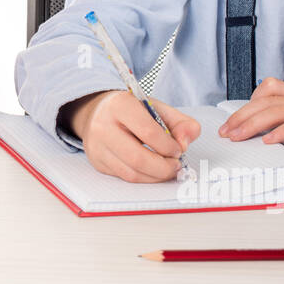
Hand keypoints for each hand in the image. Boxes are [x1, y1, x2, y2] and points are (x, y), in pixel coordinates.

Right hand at [62, 90, 200, 182]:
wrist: (98, 111)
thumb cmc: (131, 110)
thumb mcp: (156, 107)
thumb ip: (180, 122)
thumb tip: (186, 143)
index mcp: (120, 105)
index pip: (148, 132)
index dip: (168, 146)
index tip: (179, 149)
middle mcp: (103, 126)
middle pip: (138, 158)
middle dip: (164, 167)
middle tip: (176, 165)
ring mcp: (97, 147)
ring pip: (131, 173)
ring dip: (155, 176)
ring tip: (167, 169)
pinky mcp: (97, 162)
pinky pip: (125, 177)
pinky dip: (144, 177)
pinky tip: (152, 170)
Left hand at [217, 77, 283, 143]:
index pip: (268, 94)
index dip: (248, 105)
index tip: (232, 120)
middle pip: (263, 103)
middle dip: (240, 117)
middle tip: (223, 131)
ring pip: (274, 112)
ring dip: (251, 125)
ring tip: (235, 136)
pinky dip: (280, 132)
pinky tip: (268, 141)